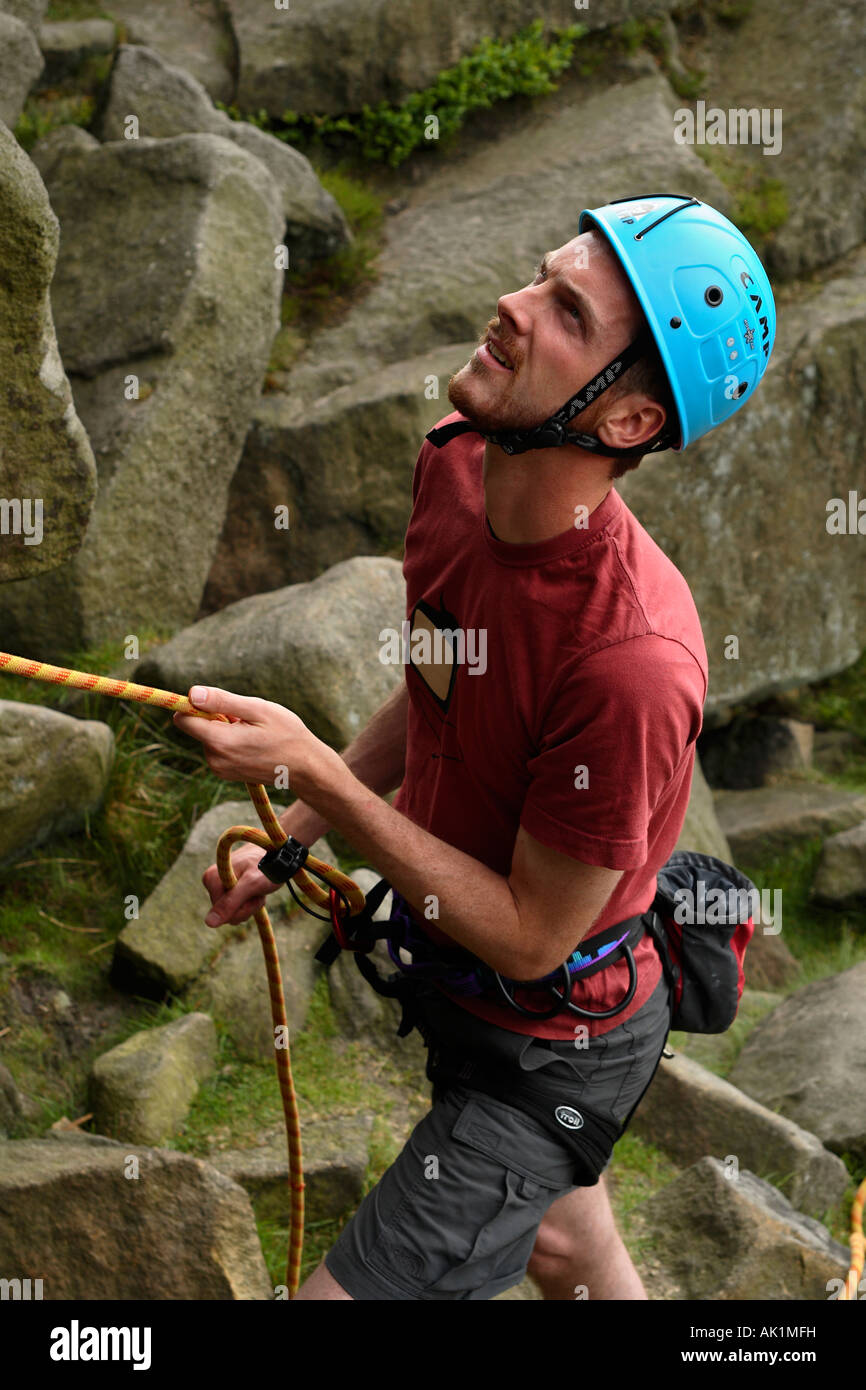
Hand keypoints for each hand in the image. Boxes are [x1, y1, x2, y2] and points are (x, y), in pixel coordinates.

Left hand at [172, 685, 322, 788]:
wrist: (305, 768)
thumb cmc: (287, 734)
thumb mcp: (258, 709)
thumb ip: (222, 701)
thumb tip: (192, 694)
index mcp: (219, 741)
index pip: (183, 718)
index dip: (193, 704)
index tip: (214, 700)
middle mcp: (214, 758)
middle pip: (197, 726)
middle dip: (216, 716)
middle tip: (246, 718)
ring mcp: (219, 768)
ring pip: (208, 736)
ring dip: (225, 728)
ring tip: (253, 731)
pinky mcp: (225, 772)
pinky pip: (217, 748)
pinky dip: (230, 740)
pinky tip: (253, 741)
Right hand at [202, 842, 277, 926]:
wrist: (277, 852)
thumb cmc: (266, 865)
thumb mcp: (251, 884)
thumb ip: (230, 903)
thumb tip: (208, 923)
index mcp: (211, 878)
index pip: (221, 912)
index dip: (241, 907)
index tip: (253, 891)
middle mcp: (211, 881)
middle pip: (226, 914)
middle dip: (247, 906)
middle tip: (258, 889)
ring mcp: (220, 885)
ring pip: (233, 913)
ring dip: (251, 904)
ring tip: (258, 887)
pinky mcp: (228, 889)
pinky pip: (237, 908)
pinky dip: (251, 902)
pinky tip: (256, 889)